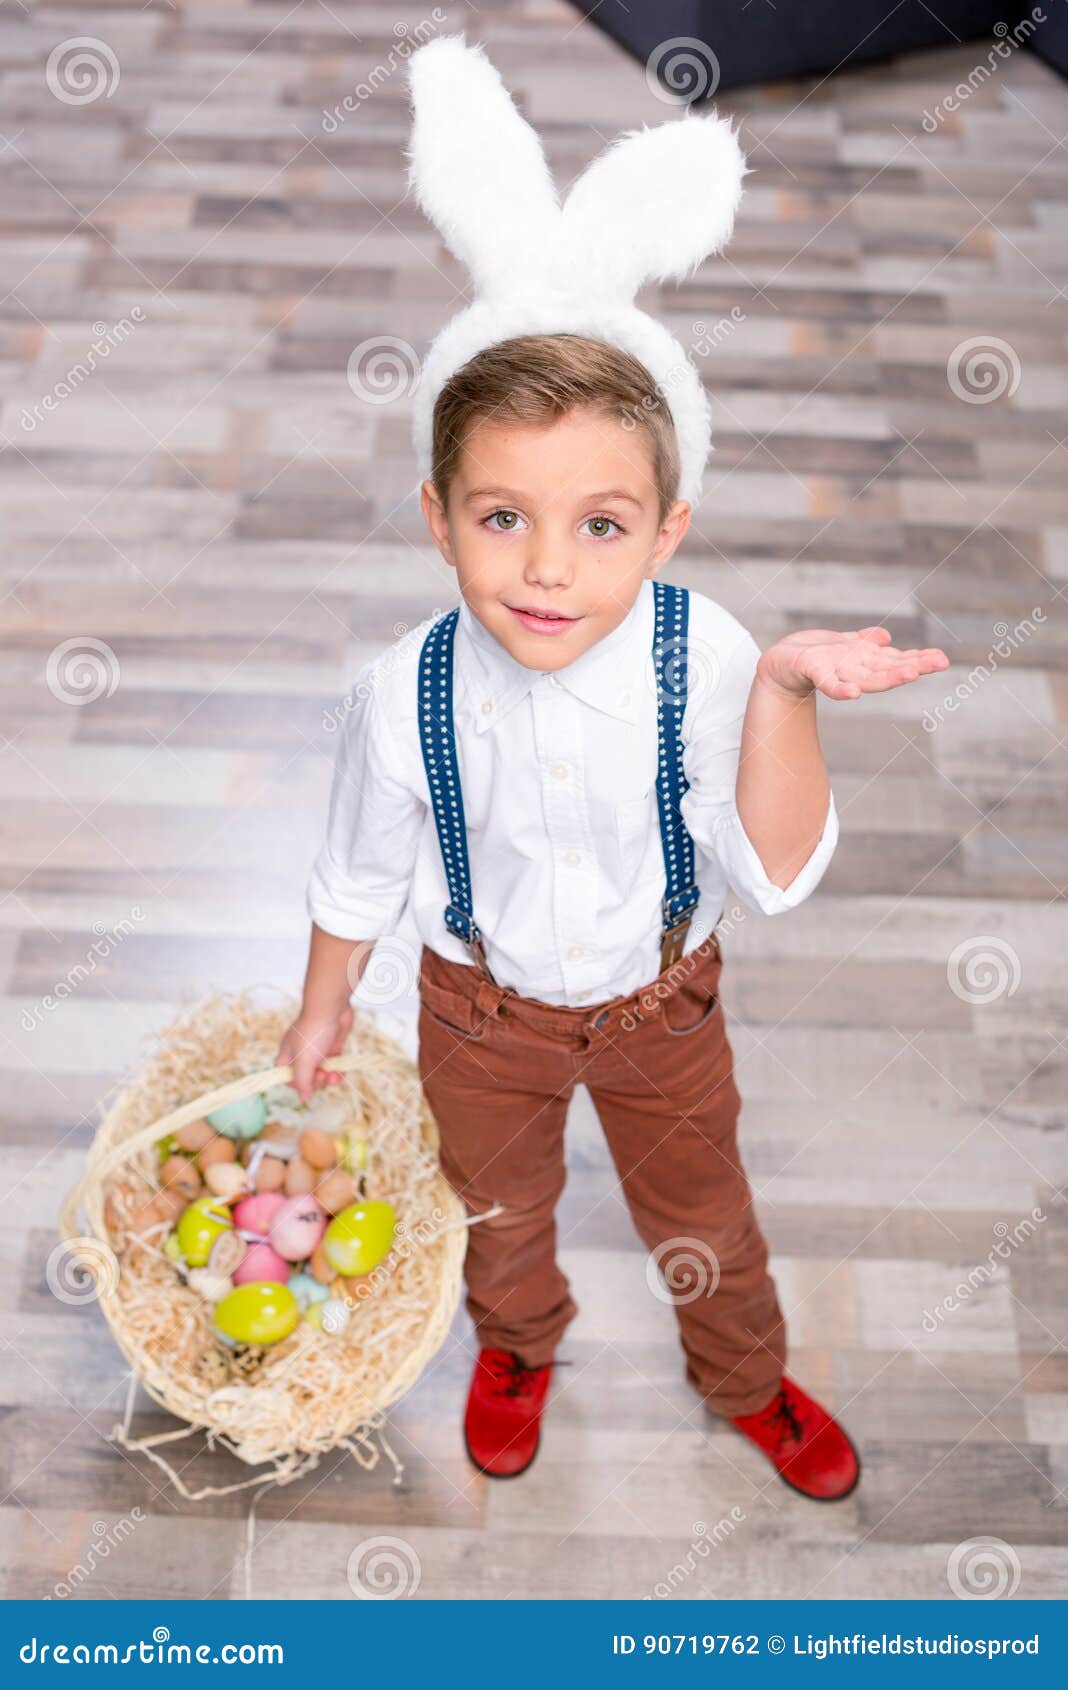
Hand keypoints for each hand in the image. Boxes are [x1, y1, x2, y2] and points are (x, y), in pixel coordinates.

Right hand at [276, 1005, 353, 1101]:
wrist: (332, 1009)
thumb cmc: (313, 1033)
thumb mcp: (304, 1061)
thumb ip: (302, 1081)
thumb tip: (303, 1098)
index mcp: (287, 1055)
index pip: (286, 1077)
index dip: (296, 1084)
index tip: (306, 1085)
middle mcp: (301, 1054)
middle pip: (307, 1077)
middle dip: (316, 1081)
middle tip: (322, 1075)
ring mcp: (317, 1051)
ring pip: (322, 1073)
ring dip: (329, 1078)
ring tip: (334, 1076)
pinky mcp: (332, 1047)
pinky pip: (334, 1065)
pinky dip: (338, 1071)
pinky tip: (341, 1073)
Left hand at [758, 625, 949, 701]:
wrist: (780, 665)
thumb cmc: (814, 657)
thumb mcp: (842, 644)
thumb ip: (863, 642)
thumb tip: (885, 638)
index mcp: (865, 661)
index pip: (897, 659)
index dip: (919, 659)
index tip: (942, 659)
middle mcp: (856, 669)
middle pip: (889, 668)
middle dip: (914, 666)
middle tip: (940, 663)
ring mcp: (838, 673)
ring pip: (867, 676)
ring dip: (888, 677)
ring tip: (910, 674)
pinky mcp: (815, 672)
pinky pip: (829, 683)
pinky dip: (841, 689)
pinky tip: (852, 693)